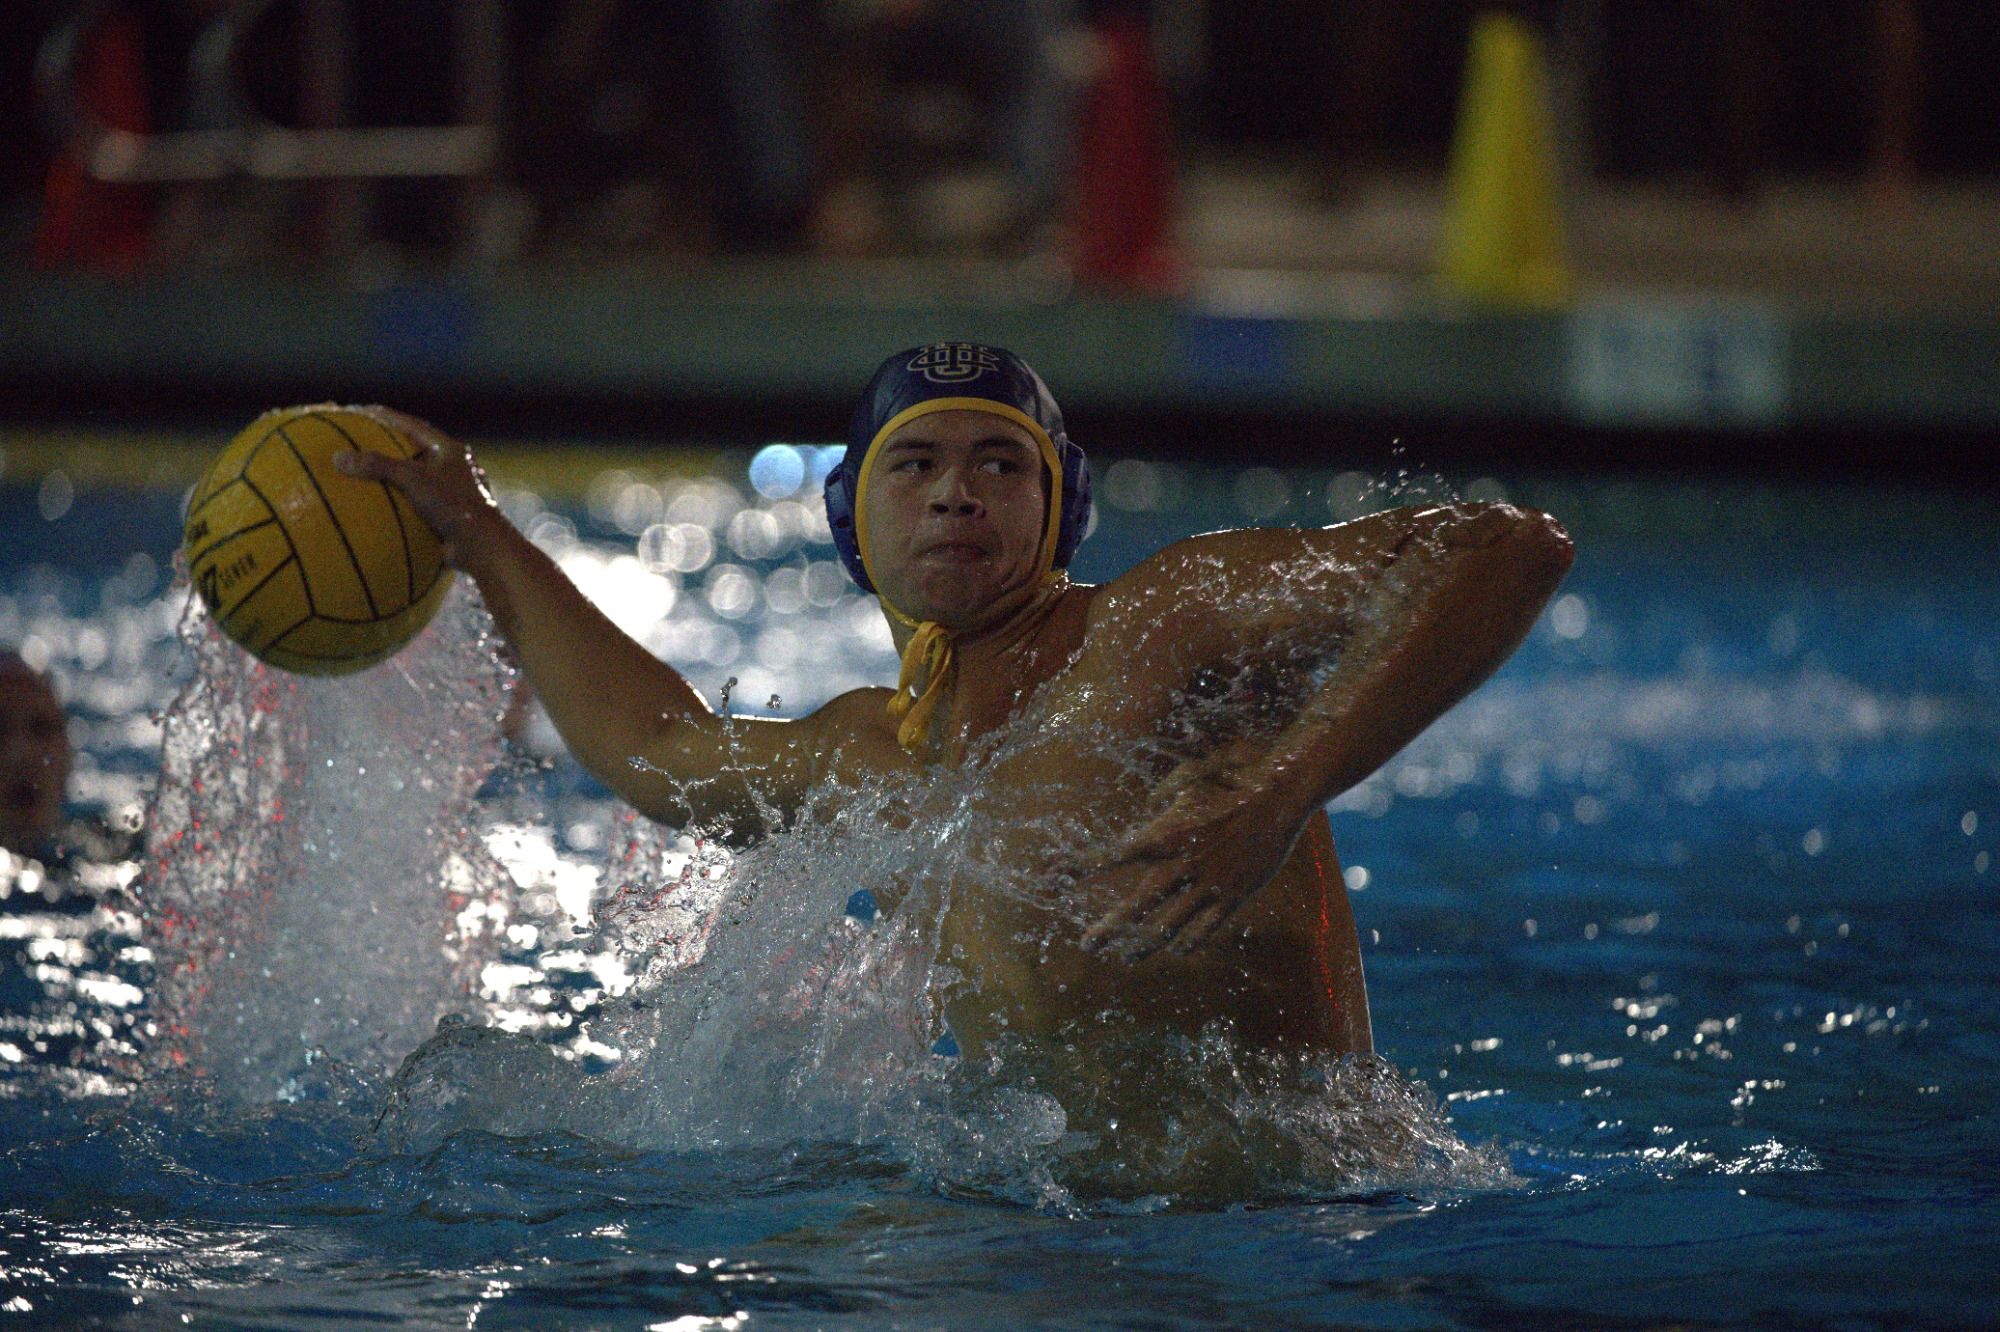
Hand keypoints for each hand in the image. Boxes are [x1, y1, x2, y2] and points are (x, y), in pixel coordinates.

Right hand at [330, 407, 500, 571]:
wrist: (482, 546)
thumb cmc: (452, 505)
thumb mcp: (412, 479)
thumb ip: (378, 466)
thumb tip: (339, 458)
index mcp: (451, 451)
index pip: (415, 425)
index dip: (389, 417)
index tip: (364, 411)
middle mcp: (456, 468)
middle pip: (418, 450)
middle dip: (392, 445)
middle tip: (364, 440)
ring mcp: (454, 493)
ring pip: (420, 479)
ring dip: (397, 476)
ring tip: (369, 473)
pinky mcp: (450, 516)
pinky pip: (419, 504)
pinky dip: (400, 503)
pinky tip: (380, 507)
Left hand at [1076, 743, 1312, 961]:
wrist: (1279, 799)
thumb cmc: (1232, 781)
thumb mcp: (1189, 778)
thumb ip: (1162, 795)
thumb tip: (1147, 806)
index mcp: (1165, 833)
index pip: (1113, 855)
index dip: (1080, 866)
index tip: (1053, 876)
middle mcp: (1182, 863)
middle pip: (1137, 903)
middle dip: (1110, 927)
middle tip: (1086, 944)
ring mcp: (1209, 884)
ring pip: (1169, 924)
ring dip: (1144, 944)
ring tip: (1125, 957)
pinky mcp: (1233, 896)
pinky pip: (1205, 928)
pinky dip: (1187, 942)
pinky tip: (1174, 951)